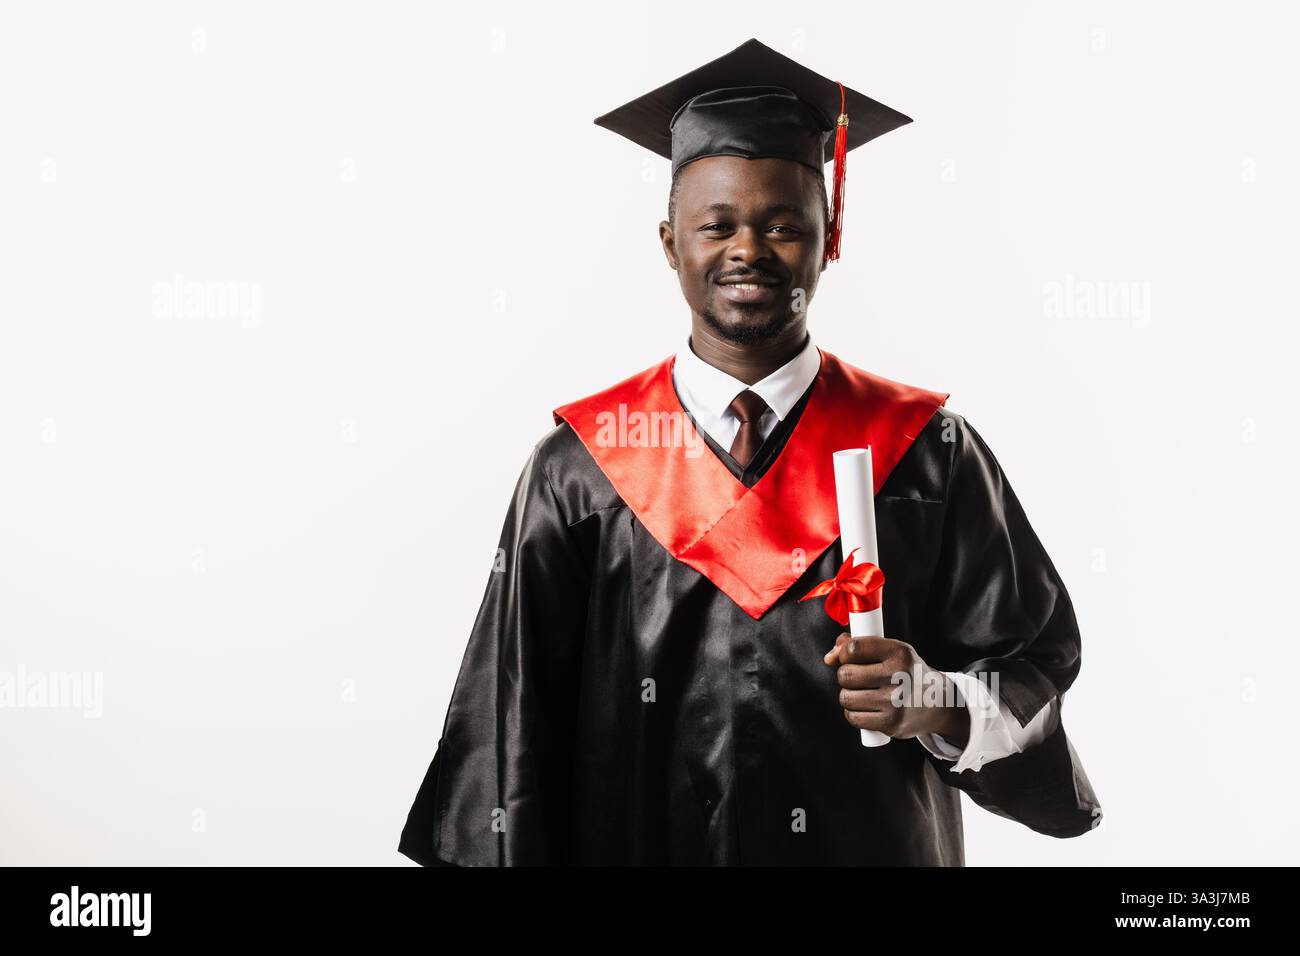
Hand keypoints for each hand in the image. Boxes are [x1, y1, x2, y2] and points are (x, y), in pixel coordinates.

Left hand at [822, 634, 970, 744]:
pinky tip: (866, 708)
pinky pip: (853, 717)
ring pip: (846, 697)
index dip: (843, 653)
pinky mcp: (891, 723)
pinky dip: (853, 713)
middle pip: (846, 674)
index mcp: (899, 652)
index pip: (854, 648)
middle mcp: (899, 675)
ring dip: (848, 695)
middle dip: (846, 676)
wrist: (938, 703)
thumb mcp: (892, 652)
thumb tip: (830, 657)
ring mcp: (895, 701)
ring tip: (863, 693)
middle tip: (859, 678)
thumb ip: (860, 646)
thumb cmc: (906, 673)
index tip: (847, 657)